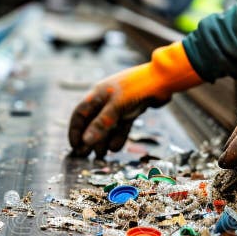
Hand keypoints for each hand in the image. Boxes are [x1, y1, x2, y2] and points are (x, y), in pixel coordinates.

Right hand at [68, 41, 201, 157]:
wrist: (162, 80)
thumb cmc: (136, 89)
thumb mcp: (116, 107)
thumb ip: (101, 124)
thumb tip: (85, 141)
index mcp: (97, 95)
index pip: (79, 114)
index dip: (75, 130)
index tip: (75, 147)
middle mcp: (105, 100)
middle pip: (92, 122)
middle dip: (89, 139)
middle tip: (85, 155)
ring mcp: (118, 105)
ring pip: (107, 126)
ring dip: (103, 140)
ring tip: (101, 155)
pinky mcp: (131, 110)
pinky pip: (121, 126)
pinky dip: (118, 136)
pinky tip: (115, 148)